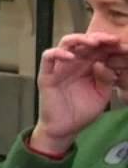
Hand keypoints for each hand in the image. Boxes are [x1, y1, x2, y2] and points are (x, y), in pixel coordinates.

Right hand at [31, 33, 127, 155]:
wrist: (65, 128)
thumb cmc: (82, 111)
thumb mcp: (101, 95)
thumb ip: (106, 79)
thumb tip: (103, 63)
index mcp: (89, 66)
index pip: (99, 50)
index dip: (111, 46)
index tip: (124, 46)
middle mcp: (74, 63)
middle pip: (84, 42)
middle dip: (99, 38)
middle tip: (112, 40)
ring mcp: (60, 67)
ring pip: (66, 44)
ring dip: (79, 39)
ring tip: (93, 43)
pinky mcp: (47, 74)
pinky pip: (48, 57)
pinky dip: (58, 54)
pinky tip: (71, 57)